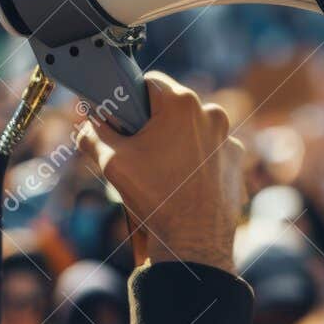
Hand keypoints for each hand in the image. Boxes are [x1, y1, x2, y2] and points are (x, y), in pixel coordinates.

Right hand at [75, 72, 244, 273]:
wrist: (193, 241)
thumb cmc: (154, 197)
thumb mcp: (111, 162)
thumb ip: (93, 134)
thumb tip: (87, 124)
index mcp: (182, 104)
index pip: (149, 82)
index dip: (130, 98)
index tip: (122, 118)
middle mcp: (212, 113)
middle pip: (172, 107)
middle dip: (153, 123)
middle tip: (137, 149)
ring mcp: (228, 138)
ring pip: (192, 129)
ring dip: (175, 142)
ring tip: (160, 171)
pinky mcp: (236, 160)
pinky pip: (210, 150)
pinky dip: (195, 160)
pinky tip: (182, 182)